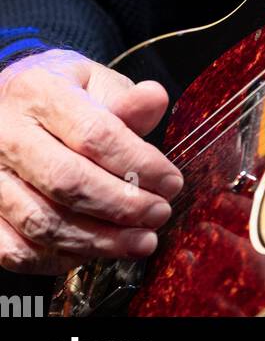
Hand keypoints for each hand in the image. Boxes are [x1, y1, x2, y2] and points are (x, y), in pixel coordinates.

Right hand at [0, 49, 183, 275]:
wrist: (10, 105)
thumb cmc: (60, 95)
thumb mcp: (94, 82)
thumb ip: (125, 99)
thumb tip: (156, 100)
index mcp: (37, 92)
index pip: (93, 134)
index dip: (138, 164)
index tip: (171, 181)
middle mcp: (4, 134)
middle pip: (67, 182)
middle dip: (122, 205)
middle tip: (159, 213)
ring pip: (42, 222)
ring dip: (99, 240)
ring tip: (141, 240)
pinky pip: (17, 250)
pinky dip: (60, 258)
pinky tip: (96, 250)